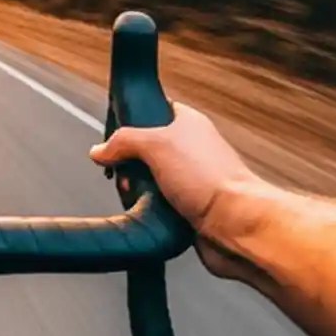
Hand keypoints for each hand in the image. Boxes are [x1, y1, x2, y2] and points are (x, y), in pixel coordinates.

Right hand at [88, 102, 262, 277]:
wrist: (234, 225)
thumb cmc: (210, 179)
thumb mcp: (156, 144)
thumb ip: (123, 141)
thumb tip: (100, 149)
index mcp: (188, 124)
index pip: (154, 110)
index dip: (132, 121)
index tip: (116, 135)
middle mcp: (190, 149)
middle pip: (144, 150)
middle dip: (128, 164)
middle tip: (128, 172)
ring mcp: (189, 179)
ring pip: (147, 180)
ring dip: (137, 190)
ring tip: (138, 194)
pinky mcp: (186, 207)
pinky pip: (156, 204)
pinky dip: (148, 209)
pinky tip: (149, 211)